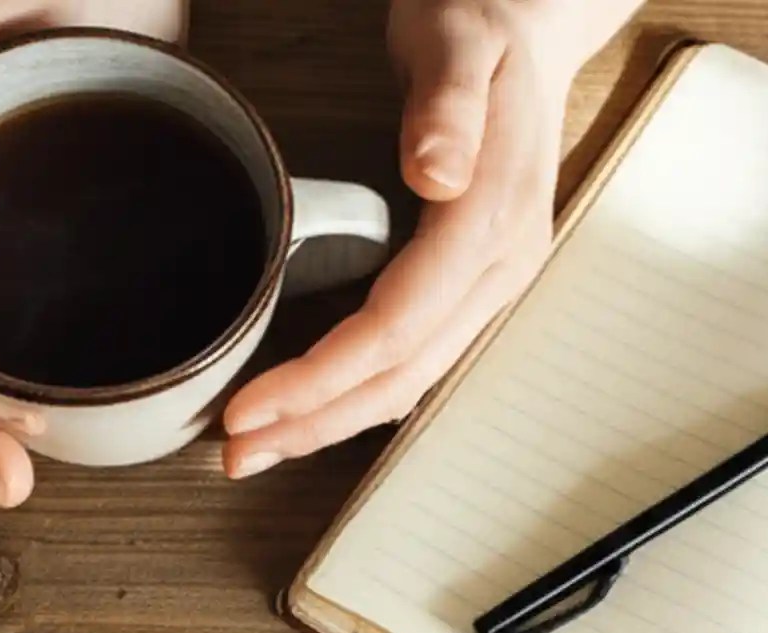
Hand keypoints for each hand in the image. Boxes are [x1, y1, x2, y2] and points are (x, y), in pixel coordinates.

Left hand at [222, 0, 592, 477]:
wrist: (529, 23)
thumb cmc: (482, 25)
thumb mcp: (460, 43)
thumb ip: (449, 106)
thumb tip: (435, 175)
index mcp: (490, 221)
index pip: (398, 326)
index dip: (321, 377)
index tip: (248, 407)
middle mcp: (500, 265)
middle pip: (403, 375)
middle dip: (317, 422)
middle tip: (237, 455)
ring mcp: (491, 277)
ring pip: (412, 378)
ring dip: (335, 419)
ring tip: (264, 444)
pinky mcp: (473, 276)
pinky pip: (417, 352)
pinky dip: (360, 387)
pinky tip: (318, 398)